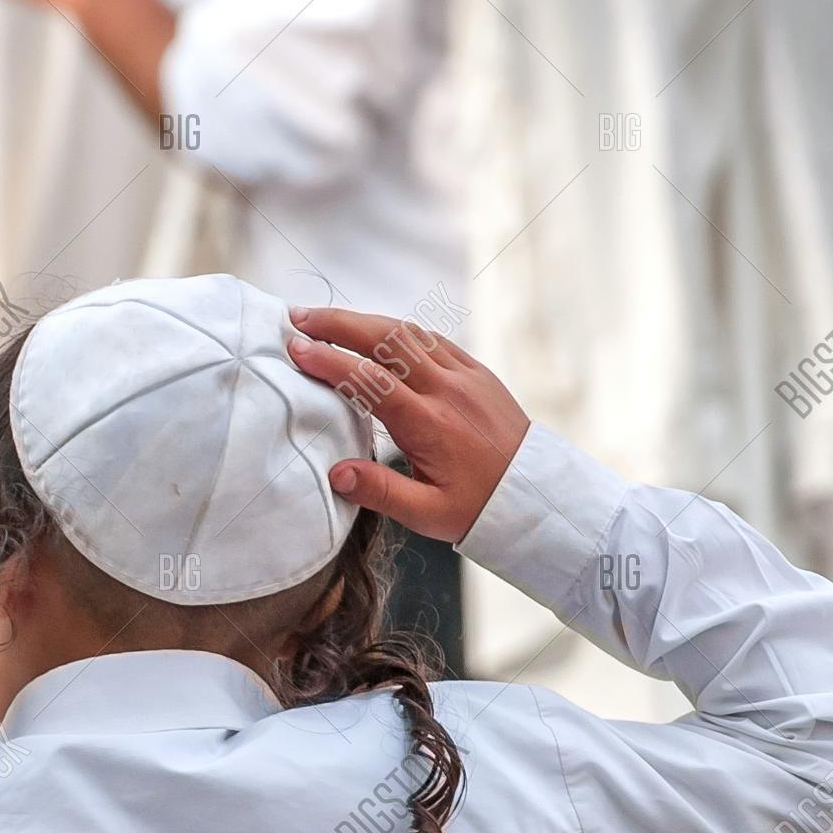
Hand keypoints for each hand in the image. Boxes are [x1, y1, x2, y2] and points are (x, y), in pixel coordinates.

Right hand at [288, 307, 528, 543]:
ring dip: (363, 320)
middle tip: (297, 318)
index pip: (371, 380)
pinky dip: (396, 329)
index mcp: (430, 424)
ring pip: (407, 332)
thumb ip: (380, 492)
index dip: (330, 361)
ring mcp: (464, 374)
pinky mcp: (475, 371)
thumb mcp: (428, 514)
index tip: (297, 350)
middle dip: (338, 324)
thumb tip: (336, 473)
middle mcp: (447, 389)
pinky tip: (372, 330)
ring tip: (325, 319)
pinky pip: (430, 338)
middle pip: (386, 339)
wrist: (535, 494)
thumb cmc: (478, 507)